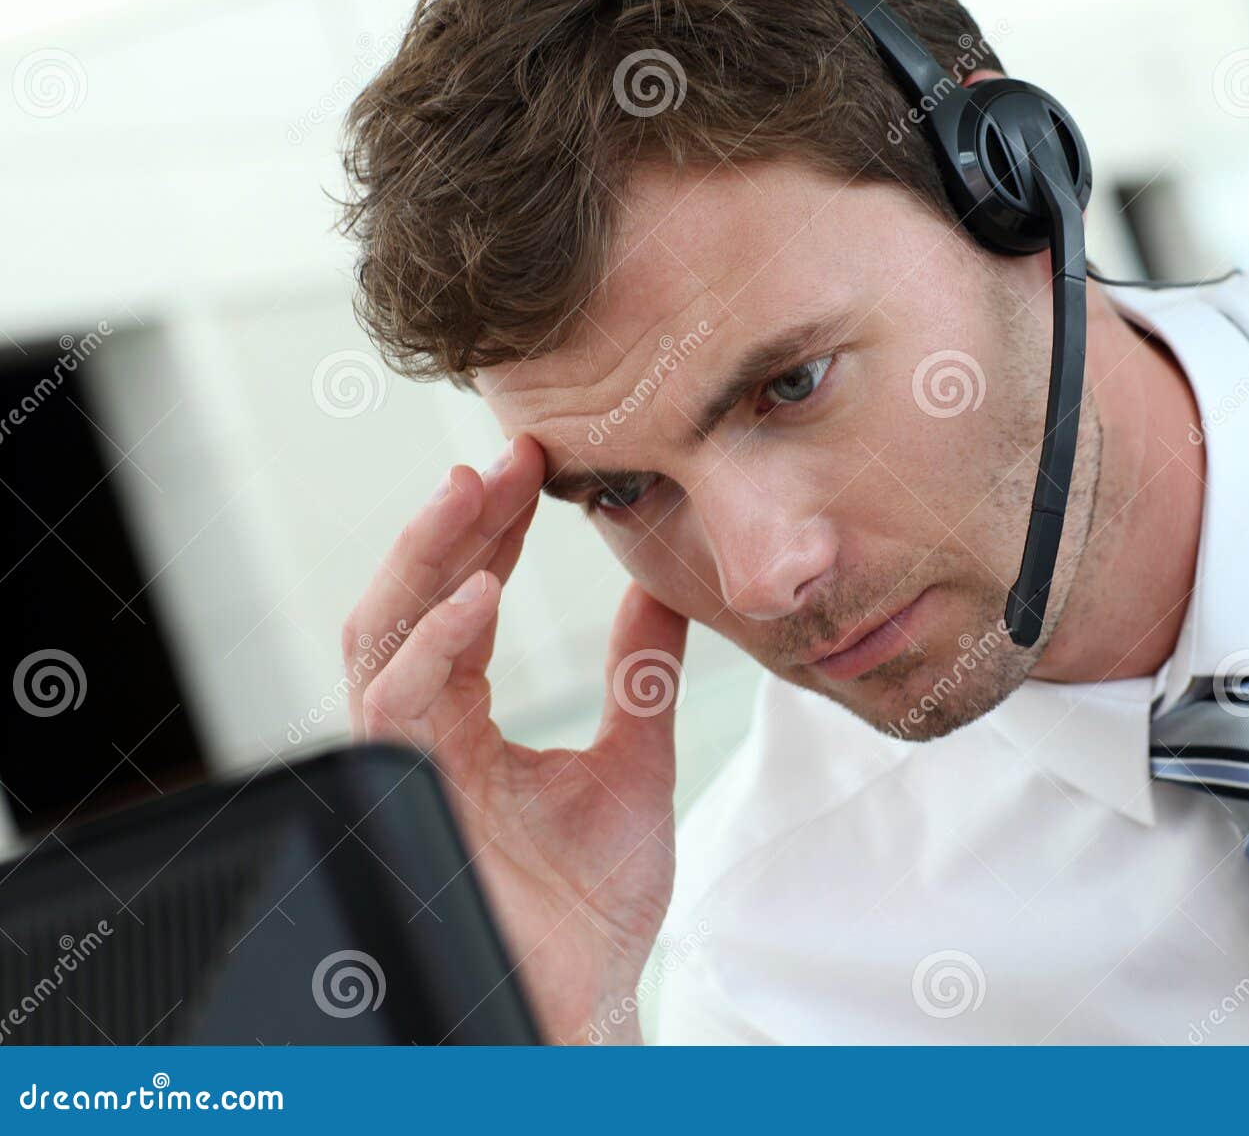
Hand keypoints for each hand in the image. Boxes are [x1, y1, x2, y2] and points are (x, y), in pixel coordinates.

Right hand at [341, 434, 686, 1043]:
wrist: (582, 995)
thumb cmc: (593, 904)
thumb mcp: (634, 758)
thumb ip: (639, 676)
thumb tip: (660, 590)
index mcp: (466, 721)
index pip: (463, 602)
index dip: (491, 531)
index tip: (534, 465)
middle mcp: (425, 733)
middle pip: (412, 602)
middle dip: (453, 524)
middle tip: (505, 457)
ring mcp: (408, 762)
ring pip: (384, 636)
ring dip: (428, 559)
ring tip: (477, 489)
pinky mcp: (407, 794)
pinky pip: (397, 706)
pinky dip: (433, 644)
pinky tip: (479, 595)